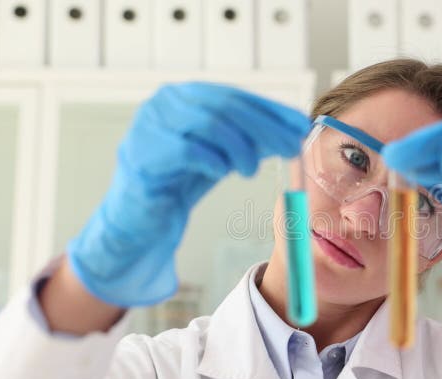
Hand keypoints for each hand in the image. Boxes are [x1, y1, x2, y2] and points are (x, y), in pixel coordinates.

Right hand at [67, 82, 309, 306]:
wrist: (140, 219)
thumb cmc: (182, 181)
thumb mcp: (223, 153)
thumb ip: (252, 138)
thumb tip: (297, 129)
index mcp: (185, 95)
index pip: (235, 95)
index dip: (271, 110)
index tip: (301, 125)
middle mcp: (164, 102)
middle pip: (225, 106)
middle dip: (265, 128)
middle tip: (290, 148)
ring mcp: (148, 125)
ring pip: (208, 123)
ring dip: (241, 147)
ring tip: (252, 170)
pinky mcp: (141, 154)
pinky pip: (186, 150)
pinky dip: (213, 160)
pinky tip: (224, 172)